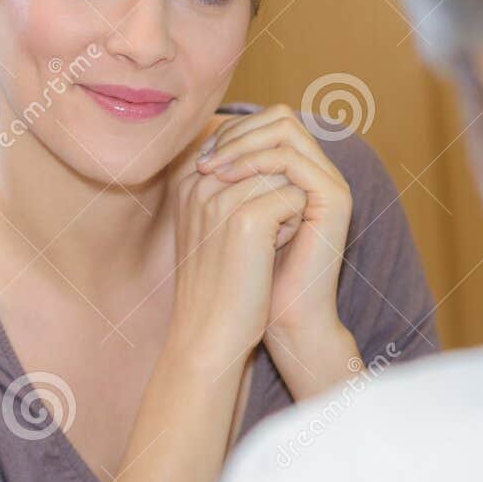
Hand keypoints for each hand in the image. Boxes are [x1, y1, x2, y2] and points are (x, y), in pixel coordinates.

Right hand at [167, 162, 307, 374]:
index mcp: (187, 181)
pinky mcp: (248, 217)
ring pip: (283, 176)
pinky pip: (295, 197)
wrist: (209, 333)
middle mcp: (198, 182)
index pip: (244, 148)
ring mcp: (220, 197)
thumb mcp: (211, 226)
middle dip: (276, 193)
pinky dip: (294, 224)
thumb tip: (267, 154)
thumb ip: (227, 185)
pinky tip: (272, 253)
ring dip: (286, 208)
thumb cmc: (216, 284)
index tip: (246, 227)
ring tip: (262, 246)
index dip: (261, 184)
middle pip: (265, 158)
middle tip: (257, 240)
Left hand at [196, 104, 353, 341]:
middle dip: (237, 131)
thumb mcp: (228, 218)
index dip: (232, 131)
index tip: (200, 156)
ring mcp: (329, 183)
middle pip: (280, 117)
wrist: (280, 318)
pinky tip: (227, 180)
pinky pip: (293, 160)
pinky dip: (256, 163)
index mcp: (298, 174)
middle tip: (207, 157)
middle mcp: (318, 172)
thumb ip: (225, 180)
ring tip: (213, 169)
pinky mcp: (334, 199)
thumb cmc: (250, 276)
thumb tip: (196, 145)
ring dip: (243, 144)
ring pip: (286, 130)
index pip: (267, 123)